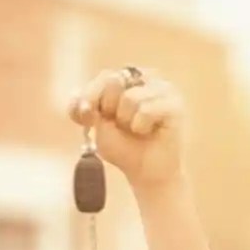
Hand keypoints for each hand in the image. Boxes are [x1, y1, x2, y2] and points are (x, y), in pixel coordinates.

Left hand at [68, 68, 187, 192]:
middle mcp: (147, 78)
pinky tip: (149, 131)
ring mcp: (163, 89)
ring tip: (137, 129)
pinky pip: (146, 110)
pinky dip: (140, 126)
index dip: (90, 97)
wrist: (145, 172)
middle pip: (114, 80)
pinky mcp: (175, 104)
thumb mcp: (96, 126)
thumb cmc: (123, 147)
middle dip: (108, 108)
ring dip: (126, 121)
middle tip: (118, 124)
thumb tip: (75, 94)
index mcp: (127, 80)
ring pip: (130, 97)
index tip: (85, 118)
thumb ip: (86, 107)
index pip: (103, 77)